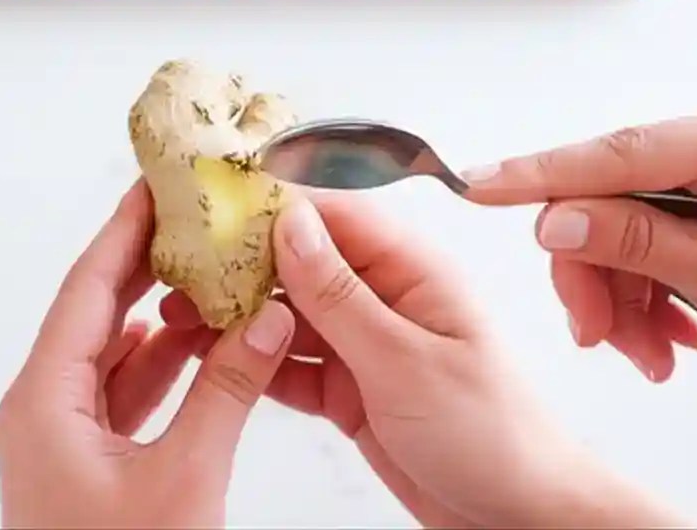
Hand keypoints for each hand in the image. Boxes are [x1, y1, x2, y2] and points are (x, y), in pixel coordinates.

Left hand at [0, 180, 295, 528]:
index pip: (87, 288)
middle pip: (97, 312)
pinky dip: (165, 367)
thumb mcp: (182, 479)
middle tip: (192, 214)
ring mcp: (62, 437)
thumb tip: (265, 320)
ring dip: (163, 317)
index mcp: (43, 399)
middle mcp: (43, 407)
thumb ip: (225, 393)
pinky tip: (205, 344)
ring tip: (213, 272)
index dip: (125, 230)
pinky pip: (125, 394)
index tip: (157, 182)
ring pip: (115, 355)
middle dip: (147, 263)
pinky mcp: (88, 464)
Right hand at [162, 192, 684, 527]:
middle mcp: (383, 297)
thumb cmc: (491, 435)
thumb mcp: (404, 361)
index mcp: (412, 271)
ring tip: (181, 310)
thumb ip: (339, 295)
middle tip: (177, 262)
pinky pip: (289, 363)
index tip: (212, 197)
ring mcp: (362, 343)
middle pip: (298, 259)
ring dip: (238, 313)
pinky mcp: (347, 388)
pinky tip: (214, 357)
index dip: (271, 200)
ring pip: (286, 312)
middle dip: (239, 260)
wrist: (519, 519)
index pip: (332, 213)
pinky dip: (254, 361)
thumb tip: (290, 222)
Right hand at [461, 118, 696, 381]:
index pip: (605, 157)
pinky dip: (653, 300)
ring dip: (624, 303)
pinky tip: (670, 337)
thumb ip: (638, 239)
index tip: (472, 186)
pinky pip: (656, 254)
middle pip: (608, 207)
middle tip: (599, 331)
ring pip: (626, 240)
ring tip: (651, 354)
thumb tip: (559, 223)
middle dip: (595, 278)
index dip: (532, 175)